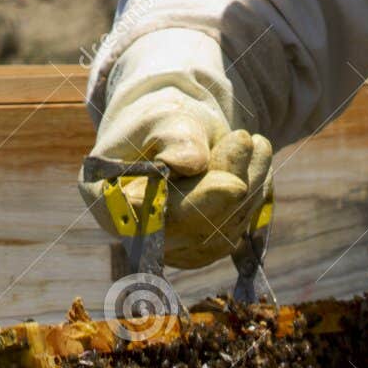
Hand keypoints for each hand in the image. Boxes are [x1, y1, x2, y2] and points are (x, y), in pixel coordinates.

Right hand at [80, 83, 271, 268]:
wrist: (169, 136)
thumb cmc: (158, 122)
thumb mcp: (162, 117)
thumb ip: (174, 137)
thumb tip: (191, 162)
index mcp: (110, 203)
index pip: (154, 217)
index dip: (196, 204)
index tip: (235, 184)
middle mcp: (139, 237)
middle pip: (194, 228)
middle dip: (230, 185)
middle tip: (252, 140)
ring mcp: (173, 250)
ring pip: (222, 231)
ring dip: (250, 185)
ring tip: (258, 144)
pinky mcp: (202, 250)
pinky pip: (237, 230)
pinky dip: (253, 196)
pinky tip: (256, 164)